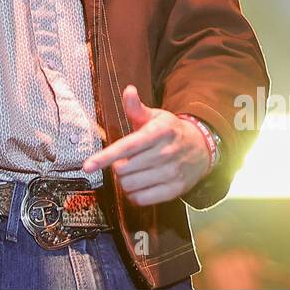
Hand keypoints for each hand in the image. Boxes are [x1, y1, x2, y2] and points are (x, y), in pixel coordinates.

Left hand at [81, 85, 212, 206]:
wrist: (201, 148)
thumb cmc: (170, 131)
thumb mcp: (155, 116)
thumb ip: (137, 108)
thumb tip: (128, 90)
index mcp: (159, 132)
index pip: (127, 146)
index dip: (105, 156)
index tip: (87, 165)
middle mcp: (166, 153)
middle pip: (124, 168)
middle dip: (117, 166)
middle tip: (124, 161)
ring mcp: (172, 173)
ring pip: (131, 185)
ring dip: (124, 181)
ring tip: (132, 172)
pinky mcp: (175, 189)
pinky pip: (143, 199)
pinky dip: (134, 195)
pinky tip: (139, 185)